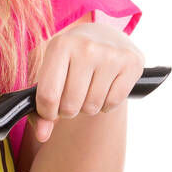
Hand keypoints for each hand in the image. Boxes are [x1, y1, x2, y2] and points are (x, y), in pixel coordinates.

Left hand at [30, 20, 145, 142]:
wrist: (104, 36)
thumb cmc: (70, 60)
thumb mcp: (49, 74)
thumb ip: (39, 109)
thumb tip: (43, 135)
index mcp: (60, 45)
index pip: (47, 96)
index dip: (47, 112)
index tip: (50, 109)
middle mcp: (86, 47)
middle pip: (70, 105)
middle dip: (69, 110)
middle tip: (72, 96)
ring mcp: (111, 54)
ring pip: (92, 107)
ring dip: (88, 107)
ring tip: (88, 90)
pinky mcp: (132, 63)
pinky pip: (112, 103)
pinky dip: (106, 104)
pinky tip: (105, 88)